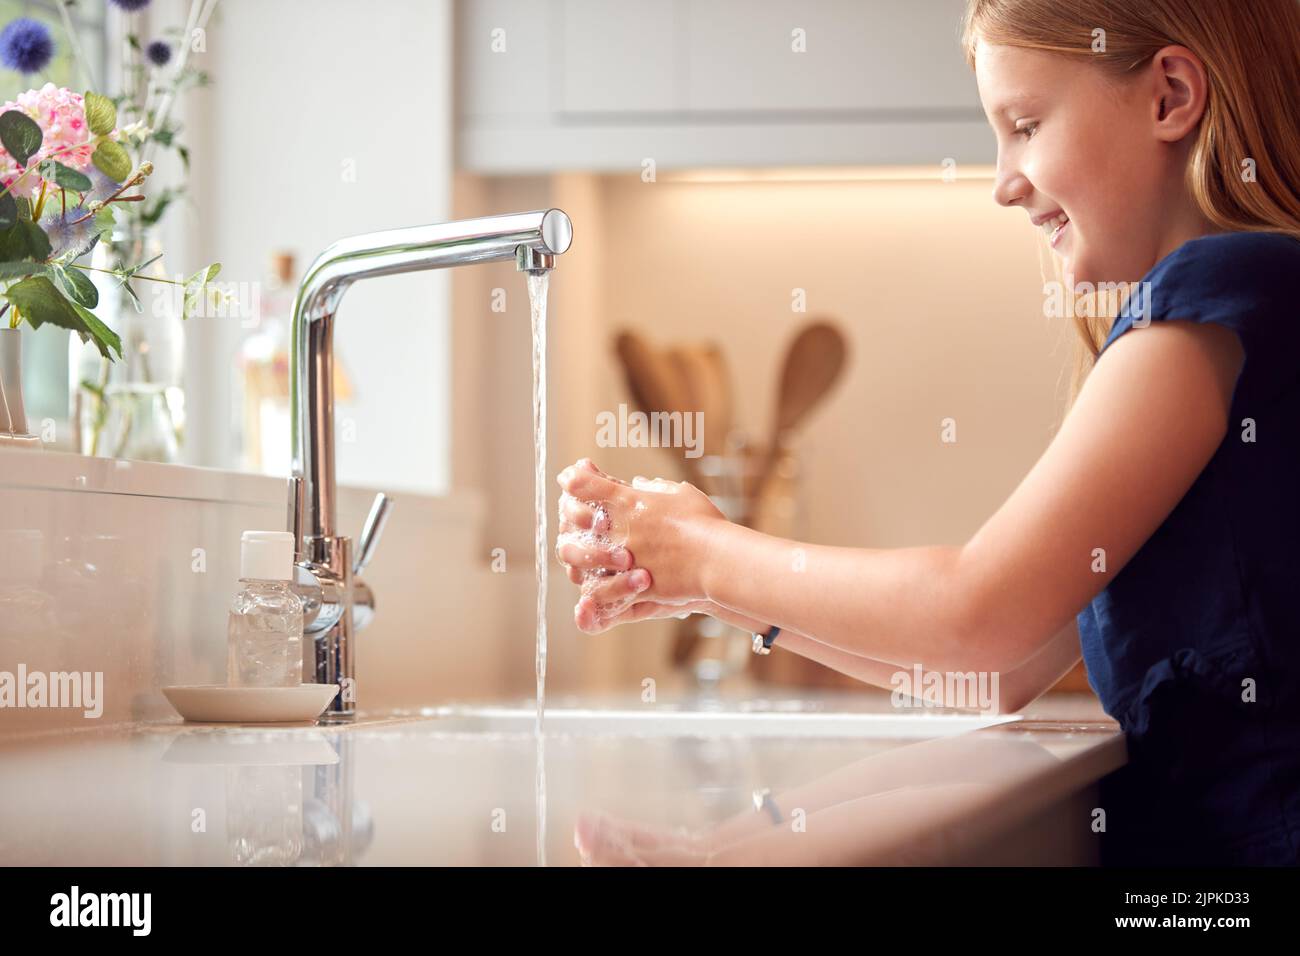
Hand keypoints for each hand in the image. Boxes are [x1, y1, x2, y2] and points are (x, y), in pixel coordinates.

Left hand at [555, 458, 725, 605]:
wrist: (718, 559)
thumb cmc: (705, 524)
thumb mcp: (681, 494)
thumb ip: (657, 489)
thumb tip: (640, 484)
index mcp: (629, 501)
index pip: (585, 483)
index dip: (573, 478)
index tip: (569, 477)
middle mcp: (618, 527)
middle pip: (573, 517)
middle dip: (568, 513)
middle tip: (569, 514)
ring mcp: (620, 556)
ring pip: (577, 554)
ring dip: (576, 552)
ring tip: (580, 553)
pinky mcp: (627, 583)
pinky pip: (596, 588)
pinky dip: (591, 586)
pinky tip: (591, 585)